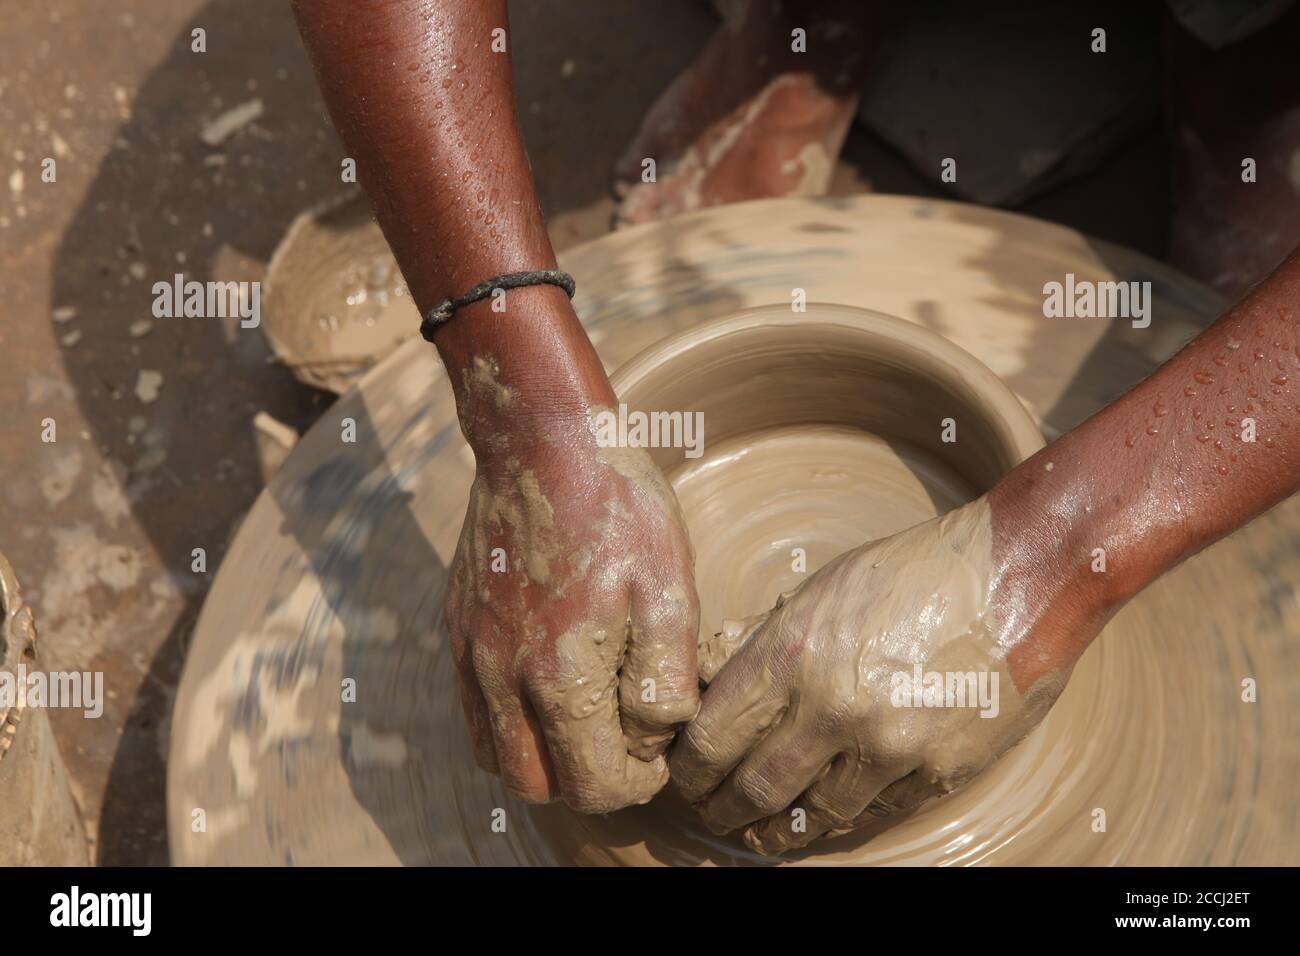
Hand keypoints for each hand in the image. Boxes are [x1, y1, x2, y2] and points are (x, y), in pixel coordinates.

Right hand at [444, 373, 699, 813]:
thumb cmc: (617, 505)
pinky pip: (472, 711)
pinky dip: (509, 724)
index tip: (659, 752)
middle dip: (588, 782)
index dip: (637, 783)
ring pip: (496, 756)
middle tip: (625, 744)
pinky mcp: (457, 628)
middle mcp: (502, 676)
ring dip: (543, 758)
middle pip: (536, 786)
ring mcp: (470, 653)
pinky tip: (547, 685)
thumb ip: (665, 679)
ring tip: (588, 717)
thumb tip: (655, 735)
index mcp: (560, 674)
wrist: (540, 435)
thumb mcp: (668, 586)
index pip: (593, 785)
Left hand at [671, 497, 1076, 853]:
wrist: (1016, 577)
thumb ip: (769, 641)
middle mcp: (832, 707)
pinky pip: (877, 811)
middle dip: (724, 808)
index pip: (714, 734)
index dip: (690, 767)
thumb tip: (718, 682)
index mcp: (793, 653)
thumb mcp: (822, 588)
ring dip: (780, 827)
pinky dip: (845, 816)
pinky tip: (827, 814)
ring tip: (762, 830)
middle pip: (755, 786)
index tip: (685, 776)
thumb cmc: (914, 573)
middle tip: (714, 814)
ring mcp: (888, 746)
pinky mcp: (939, 770)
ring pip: (814, 813)